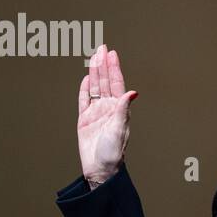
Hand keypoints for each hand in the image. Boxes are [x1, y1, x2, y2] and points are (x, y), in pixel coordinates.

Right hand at [76, 44, 137, 184]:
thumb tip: (132, 92)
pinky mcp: (84, 120)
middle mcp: (108, 108)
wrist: (100, 169)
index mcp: (118, 109)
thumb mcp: (119, 130)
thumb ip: (123, 110)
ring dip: (94, 72)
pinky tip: (86, 78)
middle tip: (102, 47)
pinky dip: (84, 89)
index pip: (116, 84)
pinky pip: (84, 100)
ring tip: (94, 57)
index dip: (114, 68)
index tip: (111, 53)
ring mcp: (96, 113)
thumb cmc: (113, 153)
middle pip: (105, 82)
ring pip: (95, 88)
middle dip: (103, 64)